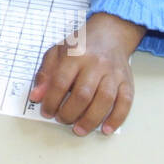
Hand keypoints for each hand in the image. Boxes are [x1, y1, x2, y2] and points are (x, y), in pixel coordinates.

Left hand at [30, 12, 145, 135]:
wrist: (110, 33)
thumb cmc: (80, 45)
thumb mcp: (56, 52)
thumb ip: (45, 74)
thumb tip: (36, 96)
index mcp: (75, 55)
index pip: (61, 82)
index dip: (51, 100)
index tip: (46, 112)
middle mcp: (96, 64)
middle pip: (83, 94)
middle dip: (70, 112)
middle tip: (62, 119)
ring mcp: (113, 73)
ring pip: (104, 100)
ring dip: (91, 120)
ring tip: (79, 129)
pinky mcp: (127, 82)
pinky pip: (125, 102)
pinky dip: (116, 119)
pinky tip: (106, 129)